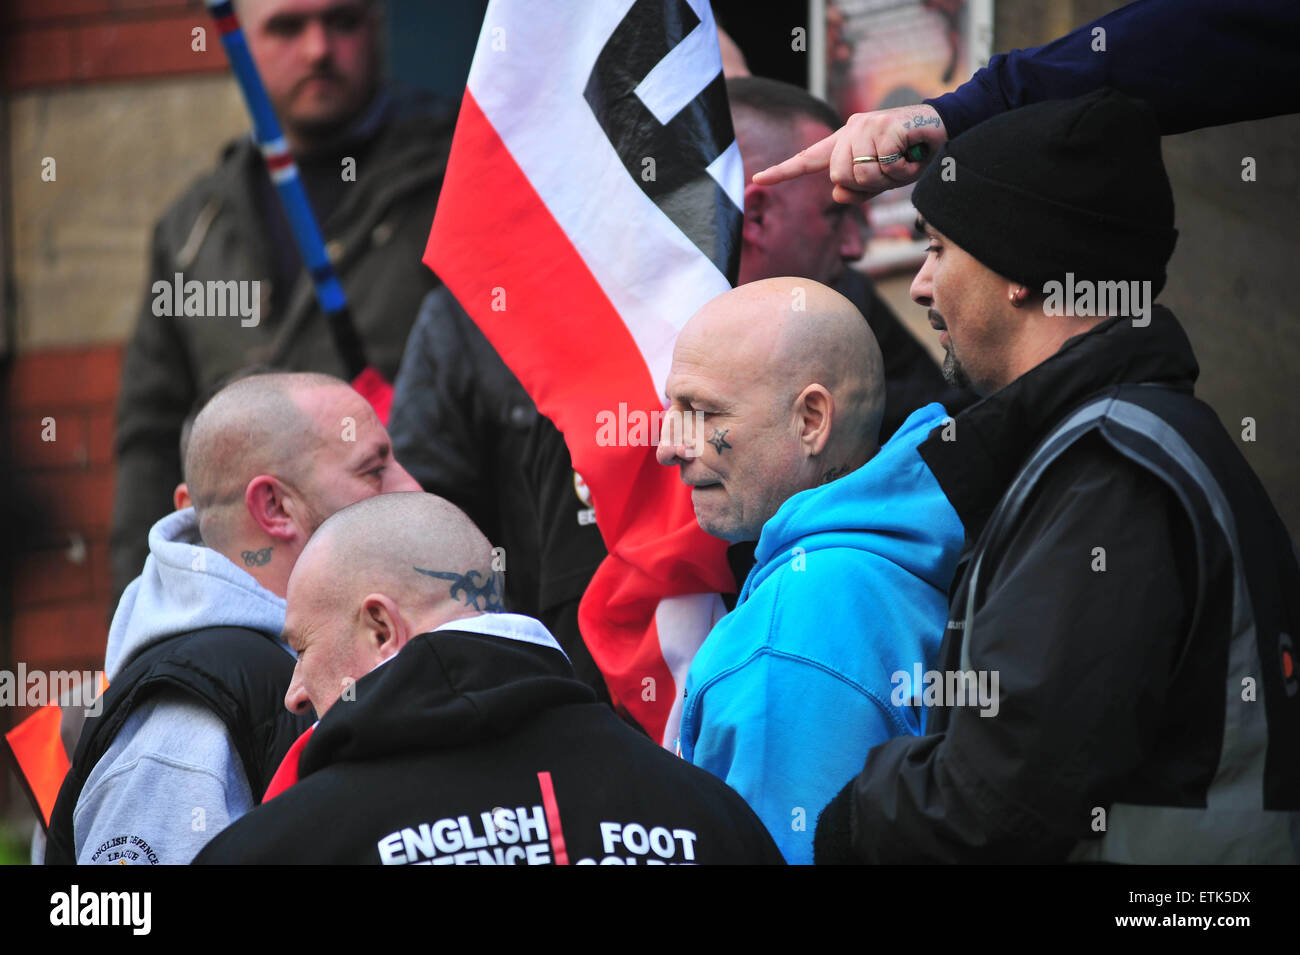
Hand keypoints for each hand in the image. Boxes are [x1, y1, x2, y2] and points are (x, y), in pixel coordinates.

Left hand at [752, 104, 947, 203]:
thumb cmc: (908, 156)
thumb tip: (838, 193)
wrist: (942, 131)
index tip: (758, 179)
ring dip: (888, 178)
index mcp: (844, 143)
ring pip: (861, 174)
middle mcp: (850, 130)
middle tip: (889, 173)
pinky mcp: (886, 125)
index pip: (808, 160)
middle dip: (866, 185)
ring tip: (901, 162)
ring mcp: (867, 125)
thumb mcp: (880, 181)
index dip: (783, 171)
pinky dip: (902, 170)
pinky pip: (885, 166)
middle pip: (838, 176)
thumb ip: (856, 190)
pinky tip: (911, 156)